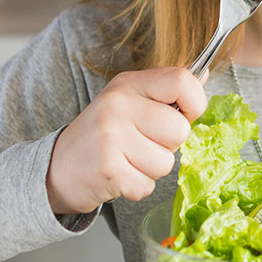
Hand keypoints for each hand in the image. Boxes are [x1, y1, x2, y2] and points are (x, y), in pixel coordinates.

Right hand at [46, 67, 207, 214]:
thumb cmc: (101, 135)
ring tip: (127, 160)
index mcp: (129, 84)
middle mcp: (118, 105)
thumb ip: (165, 91)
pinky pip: (148, 186)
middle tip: (143, 144)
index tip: (185, 115)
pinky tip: (118, 175)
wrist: (56, 168)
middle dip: (168, 145)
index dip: (195, 103)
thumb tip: (205, 75)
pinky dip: (137, 187)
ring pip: (166, 162)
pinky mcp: (108, 170)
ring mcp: (111, 137)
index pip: (182, 81)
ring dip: (151, 169)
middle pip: (180, 129)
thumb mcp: (129, 100)